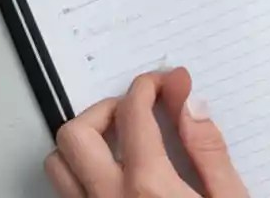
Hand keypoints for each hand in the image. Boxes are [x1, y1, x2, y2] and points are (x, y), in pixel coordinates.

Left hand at [44, 68, 246, 197]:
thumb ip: (210, 152)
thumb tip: (192, 106)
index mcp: (147, 185)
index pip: (133, 114)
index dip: (149, 86)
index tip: (166, 82)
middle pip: (78, 132)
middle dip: (107, 107)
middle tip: (137, 108)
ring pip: (59, 163)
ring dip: (86, 140)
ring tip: (121, 137)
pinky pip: (68, 189)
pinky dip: (82, 169)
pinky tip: (114, 169)